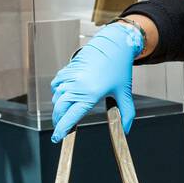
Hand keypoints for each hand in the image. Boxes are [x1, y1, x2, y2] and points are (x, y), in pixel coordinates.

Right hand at [50, 20, 143, 140]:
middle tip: (61, 129)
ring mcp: (70, 77)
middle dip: (58, 121)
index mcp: (90, 94)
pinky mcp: (67, 69)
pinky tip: (65, 95)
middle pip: (59, 109)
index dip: (62, 129)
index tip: (58, 138)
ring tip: (65, 113)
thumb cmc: (119, 67)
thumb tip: (126, 129)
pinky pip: (56, 85)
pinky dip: (57, 92)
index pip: (71, 116)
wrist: (114, 44)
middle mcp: (77, 86)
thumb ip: (127, 113)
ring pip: (56, 97)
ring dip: (58, 107)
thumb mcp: (125, 92)